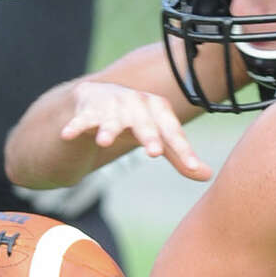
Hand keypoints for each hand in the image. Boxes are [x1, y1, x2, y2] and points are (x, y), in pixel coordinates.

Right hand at [60, 80, 210, 180]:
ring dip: (108, 129)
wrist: (94, 100)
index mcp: (157, 108)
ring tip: (105, 141)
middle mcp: (135, 102)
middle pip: (143, 122)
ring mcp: (109, 104)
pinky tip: (67, 135)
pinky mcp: (85, 108)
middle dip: (148, 135)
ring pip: (110, 119)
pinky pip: (80, 119)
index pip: (172, 130)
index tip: (193, 167)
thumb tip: (208, 176)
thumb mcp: (156, 137)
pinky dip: (74, 126)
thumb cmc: (133, 121)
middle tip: (154, 151)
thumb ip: (178, 155)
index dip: (183, 149)